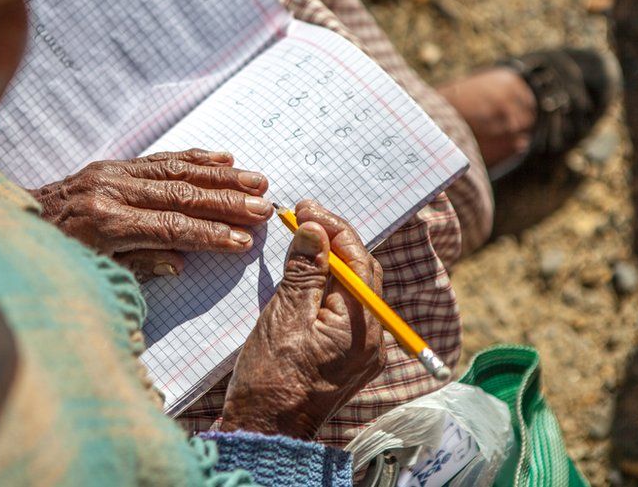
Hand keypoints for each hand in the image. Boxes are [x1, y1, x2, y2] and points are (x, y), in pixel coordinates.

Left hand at [29, 149, 271, 278]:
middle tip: (263, 208)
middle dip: (226, 202)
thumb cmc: (54, 258)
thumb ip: (138, 264)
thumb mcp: (92, 270)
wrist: (14, 223)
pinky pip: (160, 158)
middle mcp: (111, 191)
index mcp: (106, 223)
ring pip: (176, 170)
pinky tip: (223, 157)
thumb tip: (181, 263)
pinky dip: (194, 157)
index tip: (243, 241)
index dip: (210, 234)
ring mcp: (112, 172)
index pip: (171, 227)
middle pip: (180, 194)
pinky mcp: (112, 164)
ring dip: (220, 175)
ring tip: (256, 181)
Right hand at [220, 200, 385, 438]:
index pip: (359, 260)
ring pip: (351, 289)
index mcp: (362, 327)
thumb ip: (304, 271)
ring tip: (301, 238)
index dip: (334, 228)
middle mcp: (371, 338)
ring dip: (329, 261)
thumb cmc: (271, 379)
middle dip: (334, 241)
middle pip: (361, 273)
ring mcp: (361, 349)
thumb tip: (316, 230)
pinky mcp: (345, 355)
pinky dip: (325, 285)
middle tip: (302, 216)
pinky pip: (341, 308)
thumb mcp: (284, 316)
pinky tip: (304, 273)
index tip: (306, 208)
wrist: (265, 430)